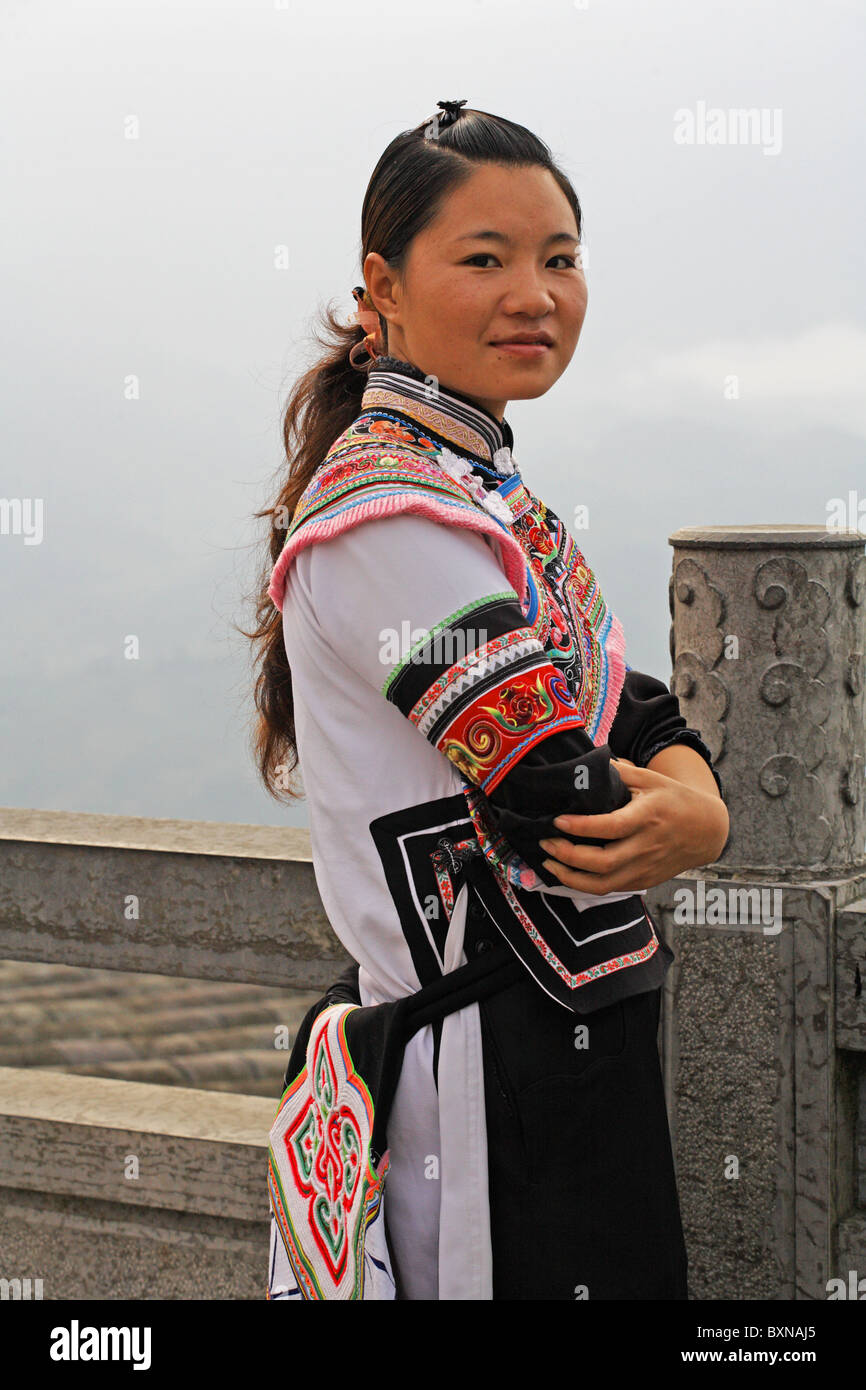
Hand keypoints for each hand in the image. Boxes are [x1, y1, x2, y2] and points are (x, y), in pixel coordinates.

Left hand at [537, 758, 728, 894]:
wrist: (707, 829)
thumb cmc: (674, 799)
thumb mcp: (650, 778)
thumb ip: (618, 772)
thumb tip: (585, 765)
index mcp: (648, 817)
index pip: (611, 827)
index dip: (581, 826)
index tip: (557, 820)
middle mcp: (647, 846)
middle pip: (603, 862)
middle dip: (568, 856)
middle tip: (545, 843)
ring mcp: (646, 868)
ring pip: (603, 884)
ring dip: (570, 877)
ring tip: (549, 862)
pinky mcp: (644, 881)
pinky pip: (610, 889)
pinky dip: (584, 884)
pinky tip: (567, 872)